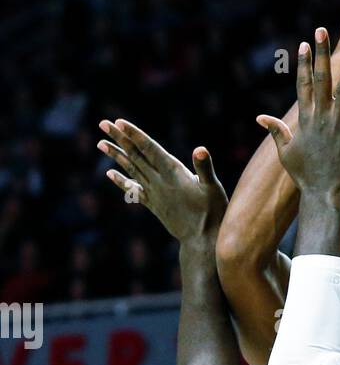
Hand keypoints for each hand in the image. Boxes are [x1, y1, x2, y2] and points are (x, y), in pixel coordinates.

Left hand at [98, 120, 226, 242]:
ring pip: (131, 170)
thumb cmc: (213, 213)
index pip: (149, 149)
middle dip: (120, 139)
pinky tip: (110, 174)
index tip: (119, 123)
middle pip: (136, 156)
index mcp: (173, 173)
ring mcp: (155, 194)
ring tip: (101, 144)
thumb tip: (200, 150)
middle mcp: (159, 182)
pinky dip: (122, 181)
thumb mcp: (213, 189)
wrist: (202, 242)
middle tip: (103, 124)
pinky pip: (134, 190)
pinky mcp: (155, 205)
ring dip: (116, 156)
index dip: (134, 135)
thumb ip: (204, 168)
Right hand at [257, 29, 339, 198]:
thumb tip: (260, 118)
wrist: (324, 195)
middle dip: (320, 53)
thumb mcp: (285, 153)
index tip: (304, 44)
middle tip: (321, 30)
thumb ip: (276, 131)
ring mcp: (338, 123)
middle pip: (320, 79)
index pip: (303, 85)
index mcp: (305, 120)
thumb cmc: (306, 176)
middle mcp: (320, 117)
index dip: (304, 63)